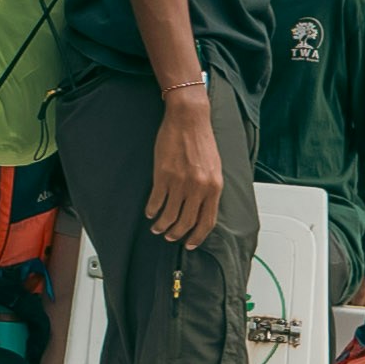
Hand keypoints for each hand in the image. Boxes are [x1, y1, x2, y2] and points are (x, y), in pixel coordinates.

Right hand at [148, 90, 228, 247]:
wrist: (188, 119)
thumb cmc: (201, 140)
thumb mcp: (214, 167)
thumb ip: (210, 188)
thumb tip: (203, 208)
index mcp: (214, 187)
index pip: (207, 221)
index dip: (197, 237)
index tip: (189, 244)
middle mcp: (199, 188)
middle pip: (187, 222)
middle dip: (176, 234)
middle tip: (169, 237)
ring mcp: (180, 183)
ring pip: (169, 215)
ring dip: (162, 225)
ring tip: (157, 228)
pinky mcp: (163, 175)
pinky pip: (156, 201)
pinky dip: (152, 210)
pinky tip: (150, 212)